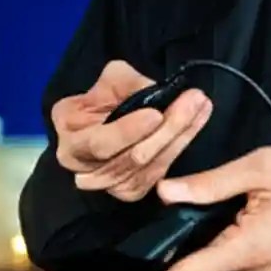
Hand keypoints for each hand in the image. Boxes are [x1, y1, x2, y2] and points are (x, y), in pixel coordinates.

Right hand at [52, 60, 213, 201]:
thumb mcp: (109, 79)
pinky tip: (195, 125)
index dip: (128, 132)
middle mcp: (82, 166)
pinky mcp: (130, 190)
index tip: (156, 113)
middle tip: (193, 101)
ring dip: (181, 136)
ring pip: (150, 167)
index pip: (100, 143)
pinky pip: (159, 174)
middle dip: (167, 129)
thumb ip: (127, 83)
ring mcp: (107, 183)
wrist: (107, 119)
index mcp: (70, 136)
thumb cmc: (104, 97)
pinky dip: (180, 148)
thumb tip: (154, 92)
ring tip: (200, 107)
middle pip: (131, 158)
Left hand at [138, 145, 270, 270]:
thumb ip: (212, 183)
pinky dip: (217, 256)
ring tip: (173, 238)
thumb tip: (167, 194)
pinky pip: (236, 269)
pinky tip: (212, 233)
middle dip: (169, 270)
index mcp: (248, 249)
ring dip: (195, 261)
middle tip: (139, 257)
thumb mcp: (263, 169)